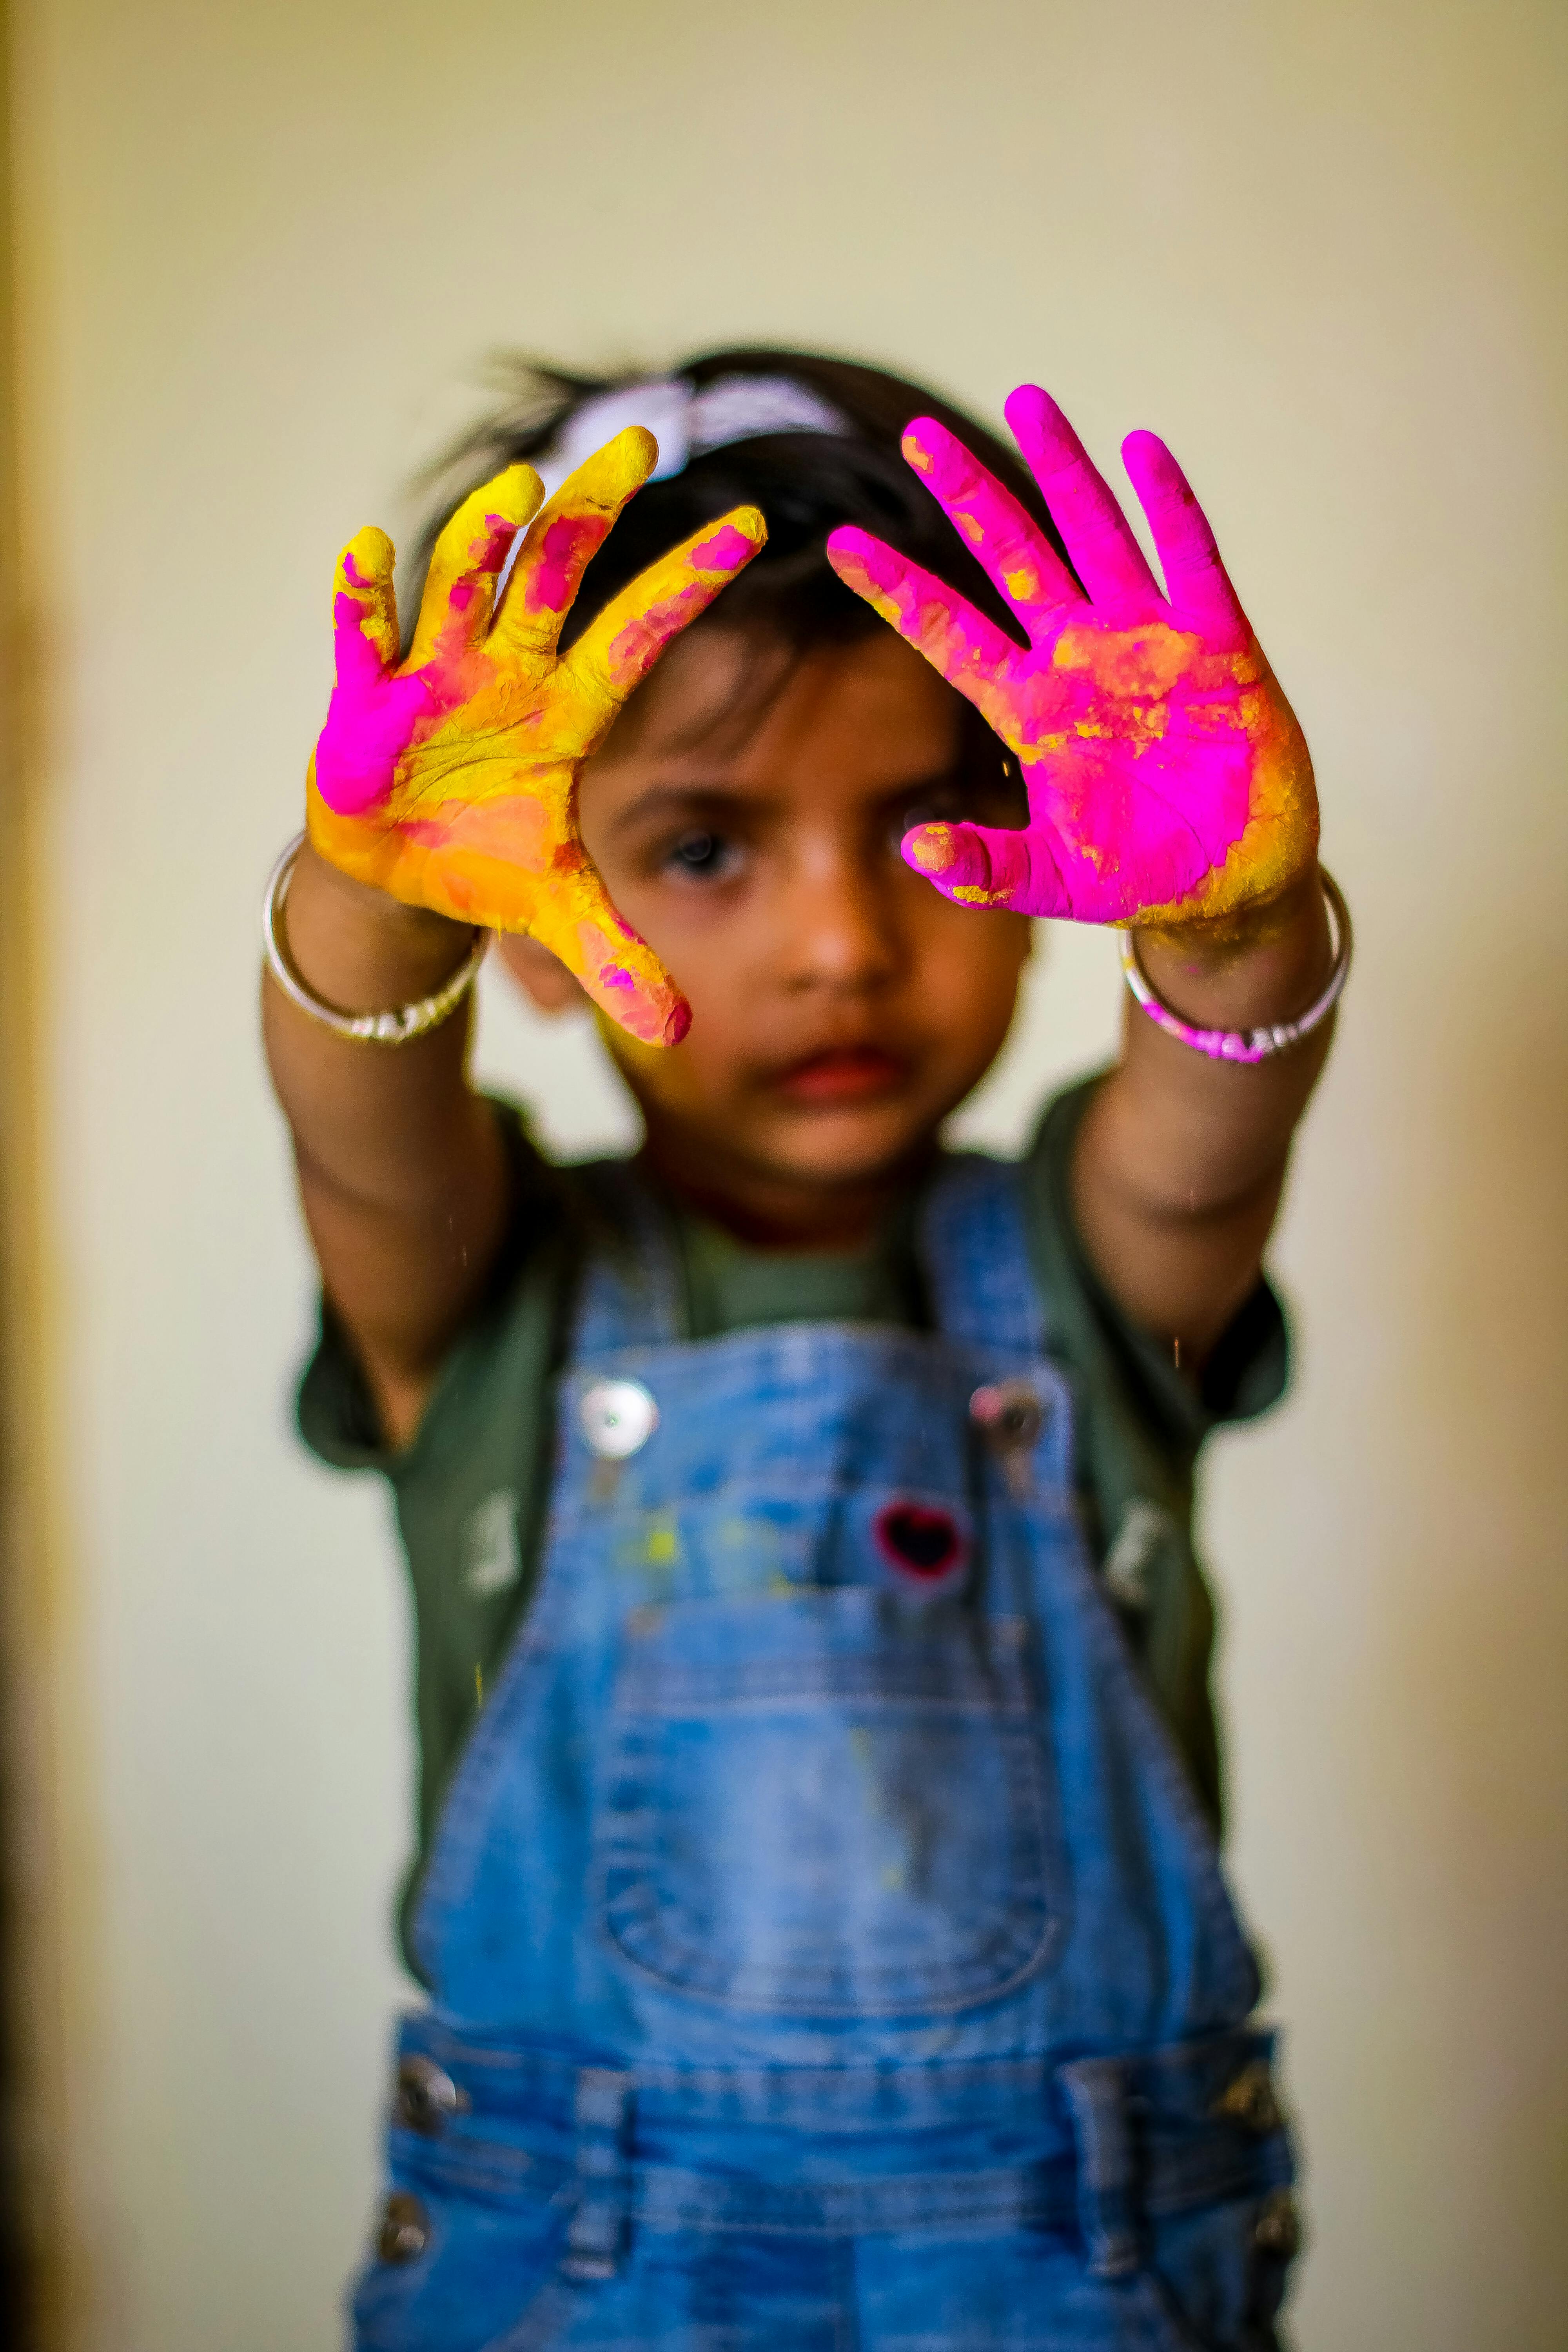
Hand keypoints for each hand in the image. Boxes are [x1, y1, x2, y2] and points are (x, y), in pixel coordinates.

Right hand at [307, 430, 765, 1042]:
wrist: (398, 878)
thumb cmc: (486, 867)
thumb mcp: (561, 919)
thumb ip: (622, 964)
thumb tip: (686, 1040)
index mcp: (562, 714)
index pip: (639, 635)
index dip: (690, 583)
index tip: (754, 527)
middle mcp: (504, 674)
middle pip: (555, 574)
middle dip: (591, 510)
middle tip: (642, 439)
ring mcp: (432, 677)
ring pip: (463, 587)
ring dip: (484, 540)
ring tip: (518, 492)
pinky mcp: (364, 699)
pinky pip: (361, 637)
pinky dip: (359, 597)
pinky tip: (362, 553)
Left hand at [827, 387, 1316, 931]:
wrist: (1228, 888)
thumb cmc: (1135, 878)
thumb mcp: (1050, 880)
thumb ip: (985, 865)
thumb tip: (913, 849)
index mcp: (1031, 707)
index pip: (949, 632)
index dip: (898, 589)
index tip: (842, 545)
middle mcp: (1080, 658)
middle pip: (1012, 557)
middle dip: (967, 496)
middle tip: (918, 437)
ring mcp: (1148, 644)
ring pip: (1094, 534)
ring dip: (1063, 470)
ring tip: (1028, 398)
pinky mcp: (1218, 646)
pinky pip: (1190, 560)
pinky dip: (1169, 506)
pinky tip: (1143, 450)